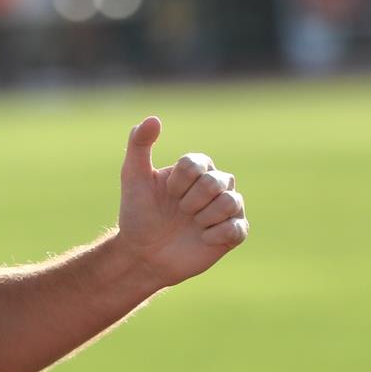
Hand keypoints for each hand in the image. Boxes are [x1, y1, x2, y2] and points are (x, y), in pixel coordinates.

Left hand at [117, 115, 247, 290]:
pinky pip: (237, 229)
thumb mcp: (133, 177)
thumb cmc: (139, 213)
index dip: (178, 183)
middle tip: (179, 212)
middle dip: (190, 201)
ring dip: (203, 217)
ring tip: (191, 224)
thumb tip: (154, 118)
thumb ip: (139, 144)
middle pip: (214, 183)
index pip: (196, 164)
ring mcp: (228, 209)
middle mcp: (217, 184)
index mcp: (197, 167)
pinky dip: (216, 235)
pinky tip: (202, 239)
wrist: (143, 253)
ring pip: (230, 203)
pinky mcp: (234, 233)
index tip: (167, 194)